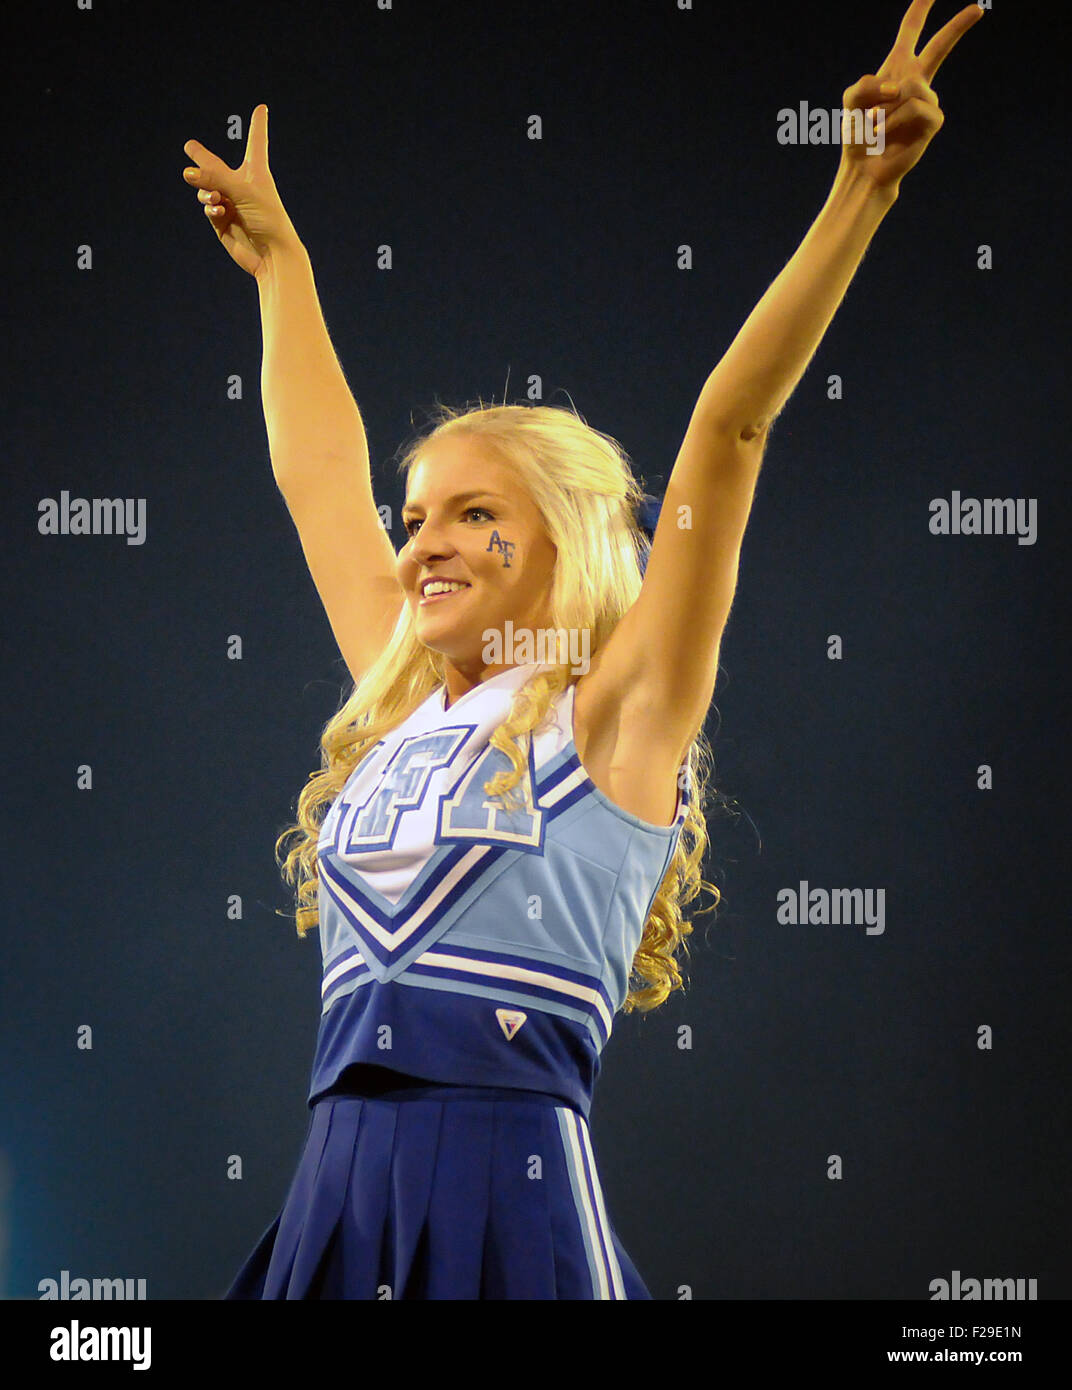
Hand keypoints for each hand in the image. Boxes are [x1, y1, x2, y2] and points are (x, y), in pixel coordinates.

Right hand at [181, 104, 296, 277]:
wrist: (271, 255)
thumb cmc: (266, 218)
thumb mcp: (241, 190)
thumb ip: (213, 177)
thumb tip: (186, 172)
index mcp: (256, 171)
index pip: (255, 142)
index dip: (257, 124)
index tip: (261, 108)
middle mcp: (243, 185)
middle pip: (216, 165)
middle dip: (202, 158)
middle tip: (189, 146)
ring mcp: (231, 202)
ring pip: (206, 187)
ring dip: (206, 190)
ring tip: (214, 198)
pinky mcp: (222, 220)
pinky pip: (208, 206)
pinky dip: (210, 207)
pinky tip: (217, 210)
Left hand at [839, 0, 983, 192]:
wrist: (864, 166)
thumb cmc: (858, 133)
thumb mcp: (851, 100)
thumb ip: (866, 84)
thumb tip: (898, 88)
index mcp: (897, 69)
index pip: (911, 31)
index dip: (921, 8)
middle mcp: (916, 80)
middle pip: (939, 46)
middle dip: (957, 27)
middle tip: (976, 9)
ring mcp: (927, 100)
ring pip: (910, 87)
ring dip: (885, 108)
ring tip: (877, 125)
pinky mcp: (933, 121)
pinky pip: (914, 108)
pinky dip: (893, 120)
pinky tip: (886, 133)